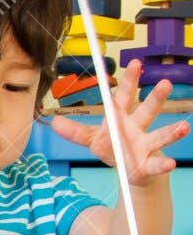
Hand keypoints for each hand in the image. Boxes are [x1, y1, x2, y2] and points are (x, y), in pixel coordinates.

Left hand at [51, 62, 189, 183]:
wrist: (129, 171)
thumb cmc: (112, 148)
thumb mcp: (91, 139)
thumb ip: (75, 131)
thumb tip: (54, 122)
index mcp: (121, 118)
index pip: (125, 97)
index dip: (129, 81)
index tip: (135, 63)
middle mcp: (137, 128)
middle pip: (147, 110)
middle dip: (155, 98)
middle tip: (166, 83)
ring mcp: (145, 145)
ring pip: (160, 135)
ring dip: (172, 131)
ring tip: (183, 128)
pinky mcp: (148, 165)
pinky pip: (157, 164)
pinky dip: (163, 164)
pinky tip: (171, 164)